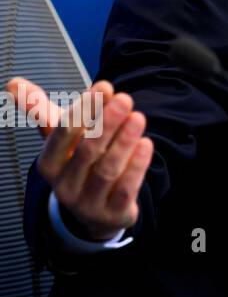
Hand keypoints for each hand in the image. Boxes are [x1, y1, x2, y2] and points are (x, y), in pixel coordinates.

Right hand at [6, 77, 152, 241]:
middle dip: (106, 123)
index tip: (104, 86)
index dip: (83, 110)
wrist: (97, 210)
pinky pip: (124, 190)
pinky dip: (136, 166)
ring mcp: (89, 202)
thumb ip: (41, 111)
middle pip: (87, 151)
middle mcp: (66, 185)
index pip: (63, 135)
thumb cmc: (78, 163)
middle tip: (124, 98)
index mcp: (50, 163)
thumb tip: (13, 82)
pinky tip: (146, 144)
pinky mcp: (113, 213)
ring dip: (123, 142)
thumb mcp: (61, 139)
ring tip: (138, 117)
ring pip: (106, 169)